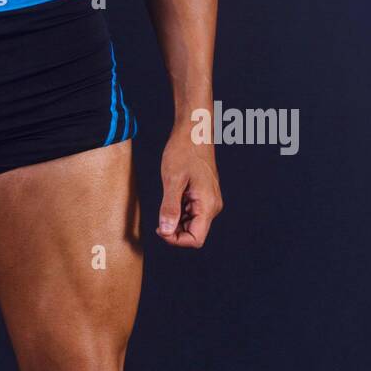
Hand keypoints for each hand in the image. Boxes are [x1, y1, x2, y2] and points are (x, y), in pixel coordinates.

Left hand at [157, 129, 222, 247]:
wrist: (194, 131)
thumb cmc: (184, 151)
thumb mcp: (172, 180)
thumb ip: (169, 208)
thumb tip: (165, 231)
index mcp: (208, 205)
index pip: (195, 239)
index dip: (175, 240)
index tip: (159, 228)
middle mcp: (212, 206)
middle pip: (193, 233)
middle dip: (174, 230)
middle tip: (159, 215)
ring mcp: (209, 200)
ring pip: (191, 222)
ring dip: (176, 219)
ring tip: (166, 199)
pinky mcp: (204, 195)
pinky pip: (191, 211)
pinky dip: (179, 209)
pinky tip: (172, 195)